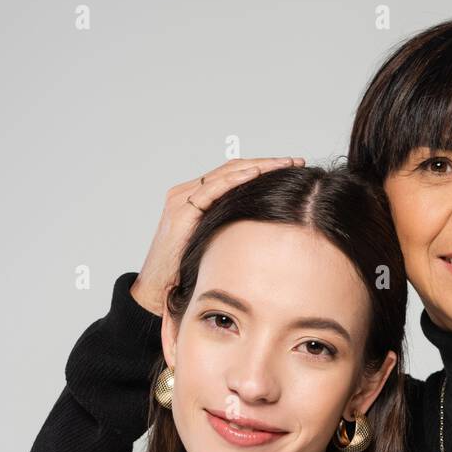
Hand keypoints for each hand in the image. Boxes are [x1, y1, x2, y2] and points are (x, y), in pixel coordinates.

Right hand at [129, 156, 305, 314]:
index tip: (291, 169)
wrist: (156, 291)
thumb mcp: (216, 245)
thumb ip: (233, 232)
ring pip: (225, 173)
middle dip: (267, 163)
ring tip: (283, 163)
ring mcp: (182, 200)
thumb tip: (269, 236)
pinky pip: (211, 189)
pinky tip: (255, 173)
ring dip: (257, 166)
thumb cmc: (185, 273)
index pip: (233, 175)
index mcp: (196, 198)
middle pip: (232, 169)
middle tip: (296, 161)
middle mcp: (187, 193)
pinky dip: (234, 180)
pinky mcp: (180, 212)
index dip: (263, 169)